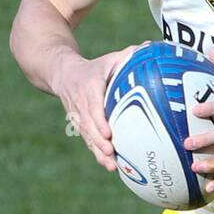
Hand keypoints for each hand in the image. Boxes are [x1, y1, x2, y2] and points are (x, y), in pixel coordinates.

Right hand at [50, 42, 146, 170]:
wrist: (62, 75)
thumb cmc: (93, 68)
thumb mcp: (108, 59)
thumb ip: (127, 55)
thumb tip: (150, 47)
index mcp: (89, 87)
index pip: (93, 105)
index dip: (99, 120)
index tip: (108, 133)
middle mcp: (81, 104)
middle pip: (88, 126)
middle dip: (98, 141)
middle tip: (110, 152)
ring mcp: (78, 117)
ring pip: (87, 137)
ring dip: (98, 152)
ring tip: (111, 166)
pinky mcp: (79, 125)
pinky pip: (87, 141)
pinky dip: (97, 154)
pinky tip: (109, 166)